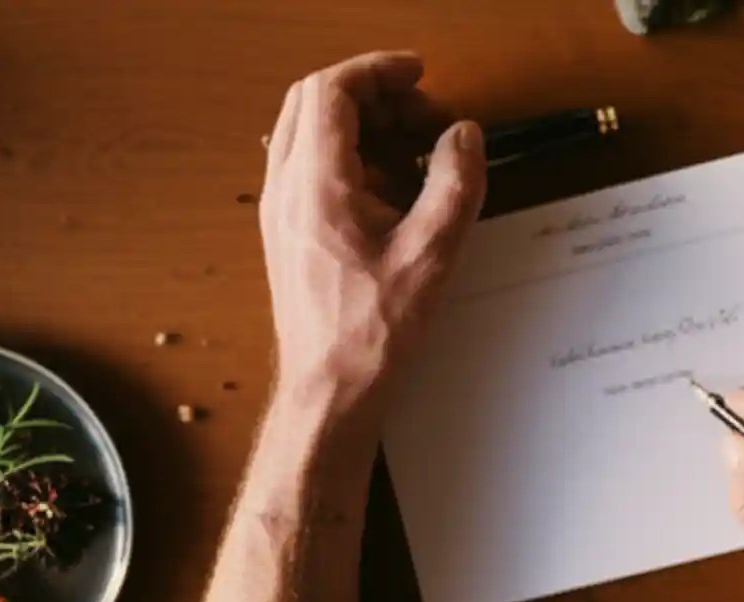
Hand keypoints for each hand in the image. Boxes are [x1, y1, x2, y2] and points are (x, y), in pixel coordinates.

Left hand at [259, 51, 485, 399]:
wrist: (329, 388)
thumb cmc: (374, 330)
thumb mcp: (433, 254)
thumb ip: (455, 184)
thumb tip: (464, 137)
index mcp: (317, 184)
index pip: (333, 91)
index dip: (378, 71)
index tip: (420, 76)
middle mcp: (286, 187)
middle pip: (314, 101)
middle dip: (372, 93)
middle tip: (423, 113)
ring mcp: (279, 209)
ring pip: (307, 131)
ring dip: (359, 122)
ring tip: (413, 147)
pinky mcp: (286, 231)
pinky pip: (308, 165)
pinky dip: (348, 153)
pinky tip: (391, 188)